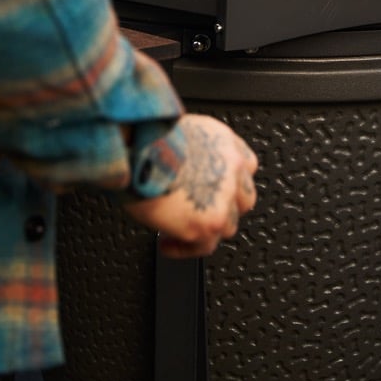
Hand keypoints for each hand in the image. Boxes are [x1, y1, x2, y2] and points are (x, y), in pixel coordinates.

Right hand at [123, 114, 257, 256]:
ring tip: (181, 230)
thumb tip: (180, 167)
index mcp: (222, 140)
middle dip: (224, 208)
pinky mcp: (209, 221)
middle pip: (242, 198)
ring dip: (205, 229)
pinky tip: (168, 244)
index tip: (214, 190)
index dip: (230, 181)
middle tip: (201, 212)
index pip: (244, 165)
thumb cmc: (142, 140)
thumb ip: (189, 150)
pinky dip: (185, 248)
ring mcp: (224, 196)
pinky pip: (205, 246)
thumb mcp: (174, 131)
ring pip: (228, 224)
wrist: (135, 150)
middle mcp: (231, 166)